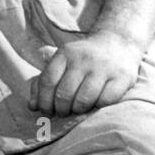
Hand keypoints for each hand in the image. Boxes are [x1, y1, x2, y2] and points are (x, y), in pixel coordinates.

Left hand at [28, 29, 143, 116]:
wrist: (117, 42)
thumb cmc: (83, 58)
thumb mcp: (62, 62)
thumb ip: (43, 82)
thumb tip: (31, 106)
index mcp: (65, 53)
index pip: (48, 81)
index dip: (43, 100)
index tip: (45, 110)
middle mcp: (83, 59)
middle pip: (65, 92)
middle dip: (60, 108)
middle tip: (62, 112)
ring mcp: (103, 68)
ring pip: (84, 99)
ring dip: (78, 110)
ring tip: (77, 110)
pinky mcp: (122, 77)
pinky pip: (106, 100)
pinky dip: (98, 107)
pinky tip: (96, 104)